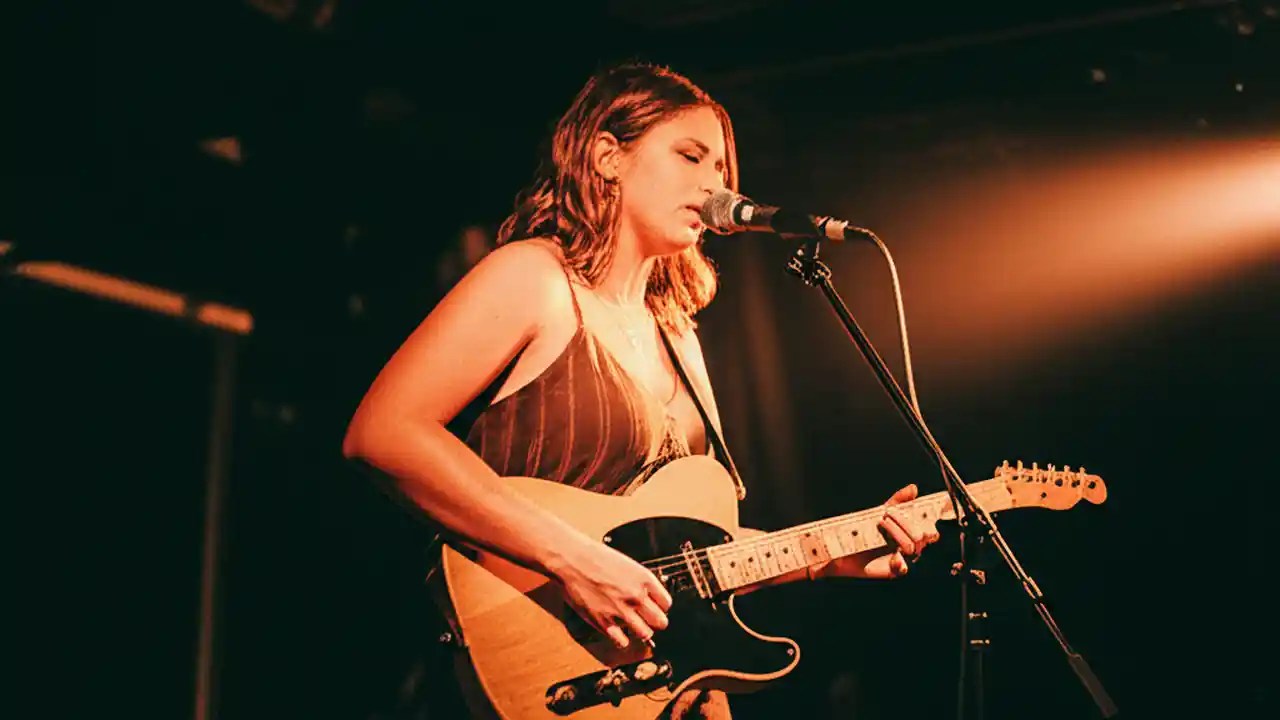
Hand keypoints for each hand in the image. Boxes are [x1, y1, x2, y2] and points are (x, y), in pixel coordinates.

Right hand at [548, 539, 672, 648]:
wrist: (571, 559)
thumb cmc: (594, 556)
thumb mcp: (626, 564)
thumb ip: (638, 581)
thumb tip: (646, 594)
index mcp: (644, 578)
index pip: (666, 603)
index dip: (661, 606)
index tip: (656, 607)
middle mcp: (636, 596)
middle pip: (660, 621)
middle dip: (656, 622)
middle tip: (649, 620)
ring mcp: (620, 610)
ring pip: (645, 633)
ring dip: (641, 632)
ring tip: (636, 628)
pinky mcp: (604, 621)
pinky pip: (622, 641)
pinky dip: (622, 640)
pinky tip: (620, 635)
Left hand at [824, 484, 940, 579]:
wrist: (844, 548)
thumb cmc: (866, 529)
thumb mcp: (882, 511)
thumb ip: (898, 500)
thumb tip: (913, 488)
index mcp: (911, 533)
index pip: (930, 530)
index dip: (927, 522)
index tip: (914, 513)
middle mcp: (910, 546)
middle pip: (921, 536)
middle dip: (905, 523)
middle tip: (886, 516)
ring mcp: (902, 558)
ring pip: (912, 547)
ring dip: (898, 534)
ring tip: (881, 525)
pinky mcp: (893, 570)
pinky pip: (904, 569)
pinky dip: (900, 562)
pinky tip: (894, 556)